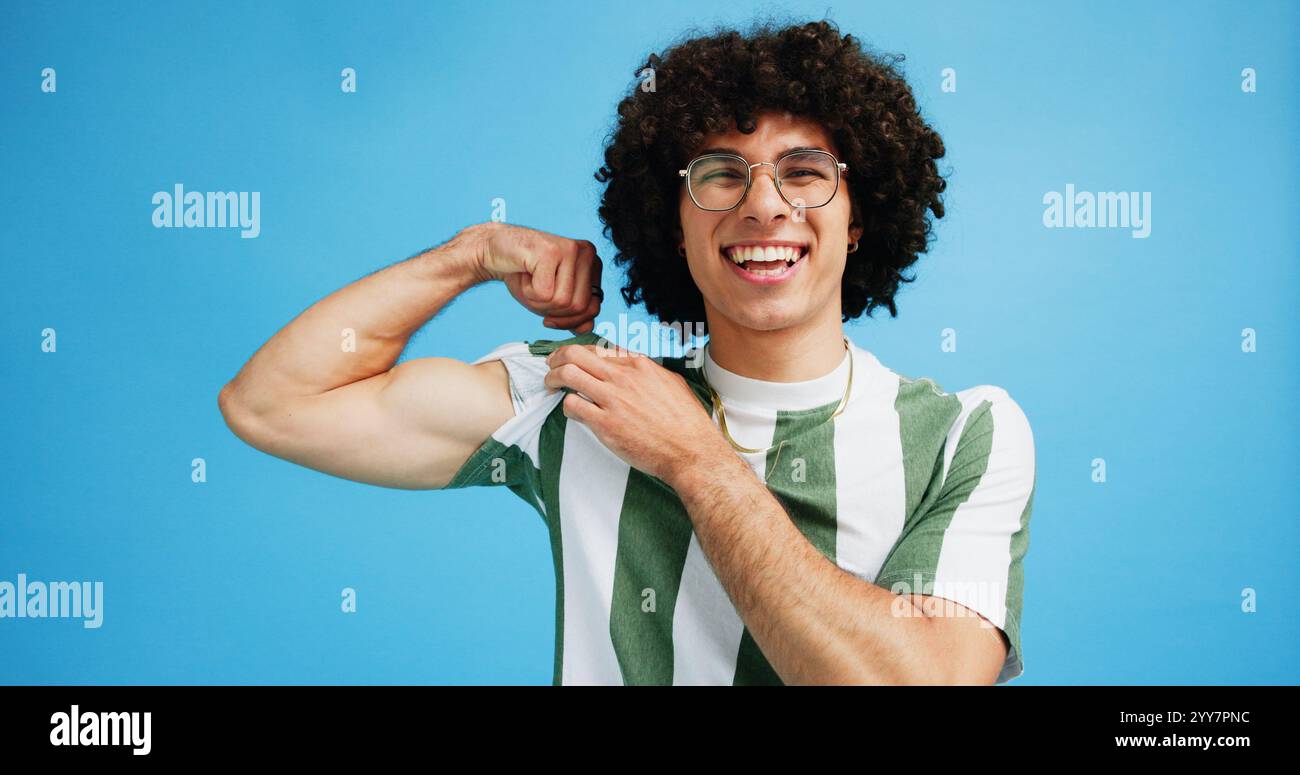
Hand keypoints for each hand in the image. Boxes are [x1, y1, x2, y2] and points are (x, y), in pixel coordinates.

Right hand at [472, 221, 603, 332]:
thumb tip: (586, 328)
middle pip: (579, 307)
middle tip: (535, 290)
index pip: (593, 309)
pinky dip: (528, 292)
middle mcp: (588, 253)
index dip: (568, 320)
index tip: (549, 310)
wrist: (494, 250)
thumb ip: (574, 316)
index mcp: (594, 264)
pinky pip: (544, 294)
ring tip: (529, 281)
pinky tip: (523, 274)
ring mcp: (571, 250)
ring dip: (538, 301)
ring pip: (562, 301)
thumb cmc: (526, 276)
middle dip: (552, 310)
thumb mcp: (553, 302)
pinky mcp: (551, 251)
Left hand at [542, 343, 730, 482]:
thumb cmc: (686, 422)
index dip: (579, 352)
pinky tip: (572, 412)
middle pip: (575, 354)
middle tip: (550, 367)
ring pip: (567, 375)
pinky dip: (566, 406)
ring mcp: (612, 400)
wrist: (690, 451)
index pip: (597, 349)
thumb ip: (648, 372)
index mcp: (638, 365)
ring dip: (552, 379)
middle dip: (556, 358)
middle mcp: (623, 378)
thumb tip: (633, 367)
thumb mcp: (671, 383)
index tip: (570, 359)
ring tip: (549, 386)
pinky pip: (572, 406)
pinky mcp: (605, 424)